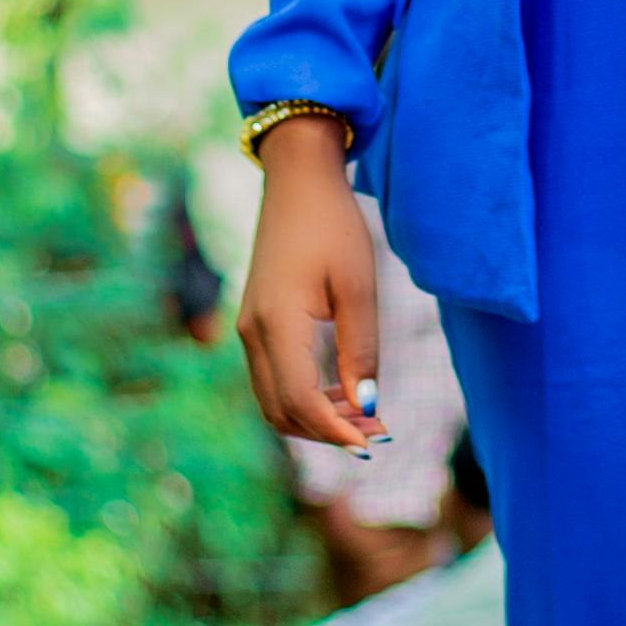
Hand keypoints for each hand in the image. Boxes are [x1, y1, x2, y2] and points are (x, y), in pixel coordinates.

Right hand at [236, 119, 379, 452]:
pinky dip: (305, 397)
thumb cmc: (333, 226)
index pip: (300, 401)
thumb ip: (361, 349)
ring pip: (275, 400)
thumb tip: (366, 406)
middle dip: (327, 432)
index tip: (374, 443)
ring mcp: (248, 329)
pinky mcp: (255, 324)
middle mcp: (253, 333)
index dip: (336, 431)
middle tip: (377, 433)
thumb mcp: (358, 286)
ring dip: (316, 418)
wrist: (297, 182)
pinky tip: (343, 392)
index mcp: (277, 324)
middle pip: (282, 411)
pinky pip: (274, 379)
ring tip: (367, 417)